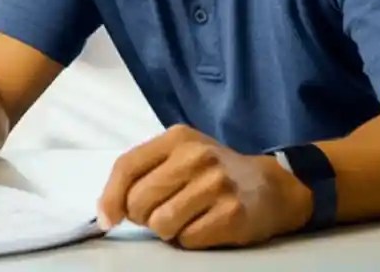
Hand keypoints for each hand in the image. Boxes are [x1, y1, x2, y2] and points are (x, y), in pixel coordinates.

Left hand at [98, 124, 311, 248]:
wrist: (272, 185)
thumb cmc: (214, 173)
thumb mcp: (179, 156)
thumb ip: (143, 173)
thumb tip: (107, 213)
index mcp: (177, 138)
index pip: (126, 167)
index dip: (110, 197)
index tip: (108, 220)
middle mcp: (196, 156)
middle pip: (139, 201)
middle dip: (143, 216)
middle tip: (163, 212)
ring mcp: (216, 185)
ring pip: (160, 224)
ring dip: (168, 230)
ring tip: (186, 217)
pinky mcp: (232, 214)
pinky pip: (187, 240)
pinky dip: (190, 240)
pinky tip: (205, 224)